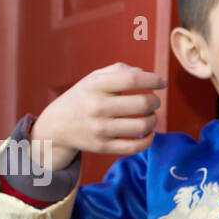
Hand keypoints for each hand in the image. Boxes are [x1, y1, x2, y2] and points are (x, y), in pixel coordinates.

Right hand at [30, 62, 165, 170]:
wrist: (57, 126)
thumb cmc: (84, 97)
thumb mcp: (94, 78)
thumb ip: (119, 70)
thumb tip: (144, 74)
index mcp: (95, 85)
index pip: (132, 79)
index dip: (153, 79)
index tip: (161, 82)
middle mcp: (97, 107)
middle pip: (143, 104)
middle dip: (156, 102)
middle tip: (154, 101)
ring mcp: (100, 129)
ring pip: (143, 126)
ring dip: (154, 120)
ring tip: (151, 116)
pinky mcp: (103, 147)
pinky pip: (135, 147)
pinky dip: (149, 140)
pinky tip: (149, 133)